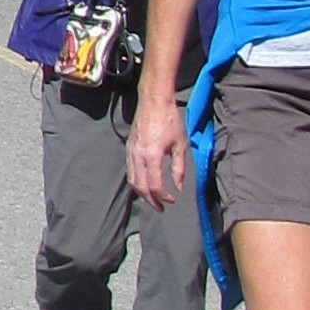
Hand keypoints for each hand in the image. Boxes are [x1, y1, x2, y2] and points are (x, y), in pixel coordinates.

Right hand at [126, 93, 188, 209]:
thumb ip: (179, 168)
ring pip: (132, 180)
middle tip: (160, 207)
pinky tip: (145, 183)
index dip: (164, 197)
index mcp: (153, 156)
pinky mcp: (128, 148)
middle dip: (150, 200)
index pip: (155, 185)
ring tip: (152, 199)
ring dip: (141, 193)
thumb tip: (179, 186)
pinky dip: (136, 181)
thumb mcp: (180, 144)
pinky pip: (129, 170)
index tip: (172, 200)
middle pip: (140, 187)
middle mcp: (138, 156)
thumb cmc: (170, 120)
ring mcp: (131, 152)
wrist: (154, 102)